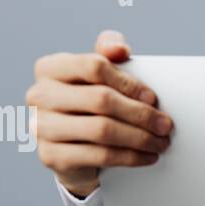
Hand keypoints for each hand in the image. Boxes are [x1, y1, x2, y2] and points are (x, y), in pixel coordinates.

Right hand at [26, 30, 172, 198]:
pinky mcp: (51, 156)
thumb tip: (119, 49)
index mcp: (49, 68)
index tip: (153, 98)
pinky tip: (146, 156)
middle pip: (101, 100)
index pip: (94, 66)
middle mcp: (39, 95)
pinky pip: (100, 156)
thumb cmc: (90, 102)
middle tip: (165, 125)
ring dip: (140, 138)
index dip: (128, 83)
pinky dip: (130, 157)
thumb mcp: (100, 74)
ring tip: (161, 141)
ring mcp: (41, 127)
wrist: (71, 146)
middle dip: (140, 114)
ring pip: (102, 130)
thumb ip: (110, 52)